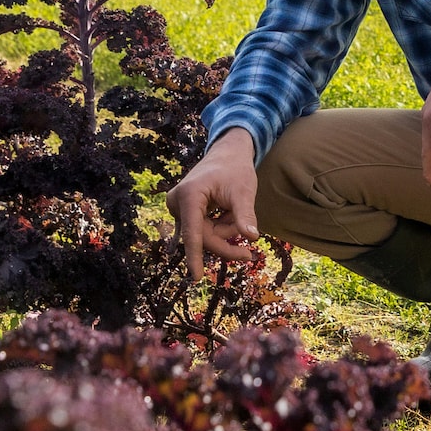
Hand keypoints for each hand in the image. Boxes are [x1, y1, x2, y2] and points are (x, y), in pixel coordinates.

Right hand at [168, 128, 260, 281]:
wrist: (227, 153)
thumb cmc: (236, 169)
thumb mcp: (244, 191)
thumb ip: (245, 215)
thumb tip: (252, 238)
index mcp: (189, 195)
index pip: (193, 232)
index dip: (195, 256)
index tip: (196, 276)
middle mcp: (178, 202)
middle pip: (202, 238)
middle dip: (226, 241)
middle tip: (250, 254)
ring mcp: (178, 208)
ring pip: (204, 236)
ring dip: (224, 231)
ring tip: (235, 212)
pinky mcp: (183, 212)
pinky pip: (203, 230)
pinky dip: (219, 227)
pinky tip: (226, 211)